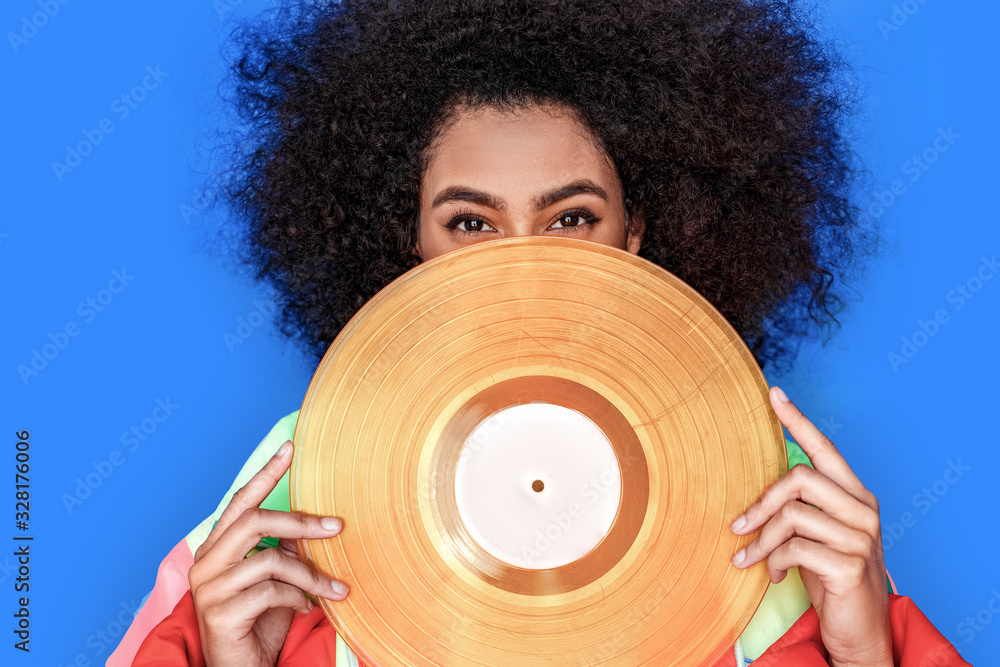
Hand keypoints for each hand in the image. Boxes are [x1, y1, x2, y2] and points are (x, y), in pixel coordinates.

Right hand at [188, 440, 349, 666]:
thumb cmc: (260, 622)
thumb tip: (316, 524)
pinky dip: (298, 599)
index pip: (241, 501)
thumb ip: (285, 550)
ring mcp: (210, 588)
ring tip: (335, 589)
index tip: (290, 448)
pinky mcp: (220, 613)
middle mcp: (206, 562)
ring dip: (311, 575)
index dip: (267, 474)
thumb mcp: (276, 579)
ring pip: (271, 561)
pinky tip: (308, 609)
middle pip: (255, 522)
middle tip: (337, 527)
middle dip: (301, 522)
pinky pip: (271, 592)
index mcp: (217, 547)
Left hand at [730, 386, 891, 666]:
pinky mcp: (851, 565)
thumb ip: (798, 509)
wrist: (860, 631)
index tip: (774, 394)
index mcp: (855, 495)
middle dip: (761, 503)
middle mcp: (863, 509)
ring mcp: (860, 537)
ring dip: (761, 540)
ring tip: (749, 559)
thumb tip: (756, 493)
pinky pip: (795, 548)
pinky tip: (774, 575)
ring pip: (792, 515)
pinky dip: (774, 561)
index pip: (825, 449)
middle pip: (799, 479)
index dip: (798, 420)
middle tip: (738, 526)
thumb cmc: (831, 577)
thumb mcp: (815, 536)